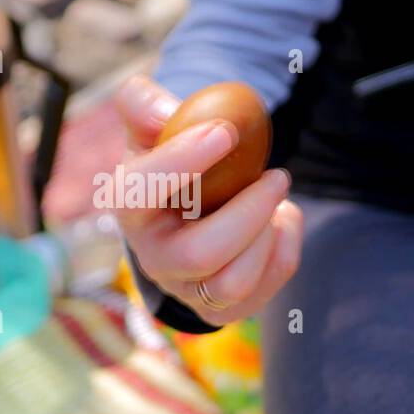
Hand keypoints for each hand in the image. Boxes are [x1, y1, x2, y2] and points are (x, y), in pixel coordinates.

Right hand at [113, 76, 302, 325]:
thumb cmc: (169, 164)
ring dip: (266, 236)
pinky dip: (283, 251)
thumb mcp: (149, 128)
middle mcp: (153, 258)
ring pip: (233, 282)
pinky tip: (278, 223)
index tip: (225, 131)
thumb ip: (143, 104)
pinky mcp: (220, 309)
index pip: (138, 194)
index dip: (181, 162)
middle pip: (200, 253)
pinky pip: (260, 294)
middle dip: (249, 213)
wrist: (184, 212)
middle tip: (278, 176)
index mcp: (130, 209)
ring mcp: (186, 290)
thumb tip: (166, 114)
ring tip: (276, 201)